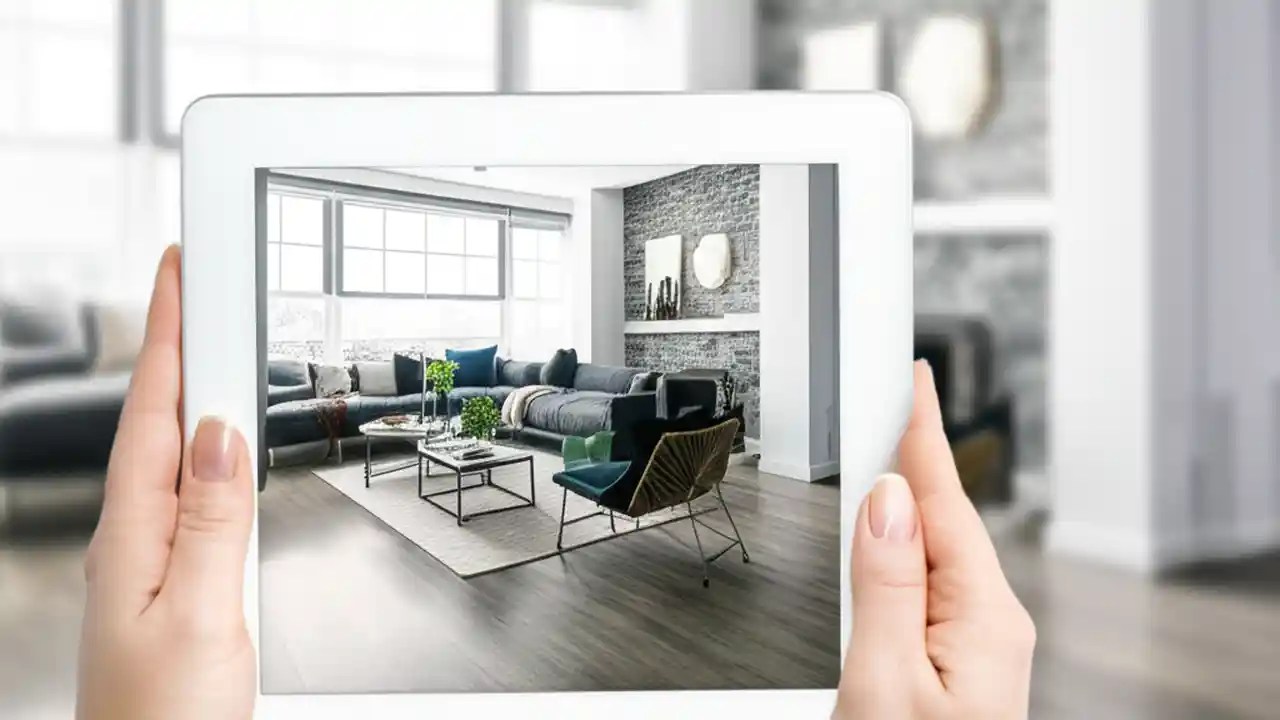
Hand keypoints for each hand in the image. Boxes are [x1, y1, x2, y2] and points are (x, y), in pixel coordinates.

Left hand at [77, 246, 255, 719]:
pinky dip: (200, 443)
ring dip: (186, 385)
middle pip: (156, 417)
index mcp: (133, 535)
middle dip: (174, 340)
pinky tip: (213, 438)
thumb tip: (217, 433)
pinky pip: (185, 489)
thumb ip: (210, 522)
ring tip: (207, 336)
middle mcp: (132, 537)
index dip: (169, 333)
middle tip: (195, 280)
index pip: (154, 410)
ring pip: (169, 449)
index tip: (183, 270)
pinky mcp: (172, 577)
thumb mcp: (201, 617)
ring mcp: (148, 557)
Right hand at [834, 361, 1034, 718]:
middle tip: (883, 401)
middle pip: (941, 521)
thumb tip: (885, 502)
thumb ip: (885, 588)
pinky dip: (901, 552)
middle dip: (908, 461)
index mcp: (985, 621)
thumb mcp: (883, 680)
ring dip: (899, 508)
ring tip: (869, 464)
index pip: (945, 501)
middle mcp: (994, 629)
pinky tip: (884, 543)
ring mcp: (982, 647)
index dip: (922, 432)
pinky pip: (929, 587)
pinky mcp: (962, 665)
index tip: (913, 377)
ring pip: (932, 554)